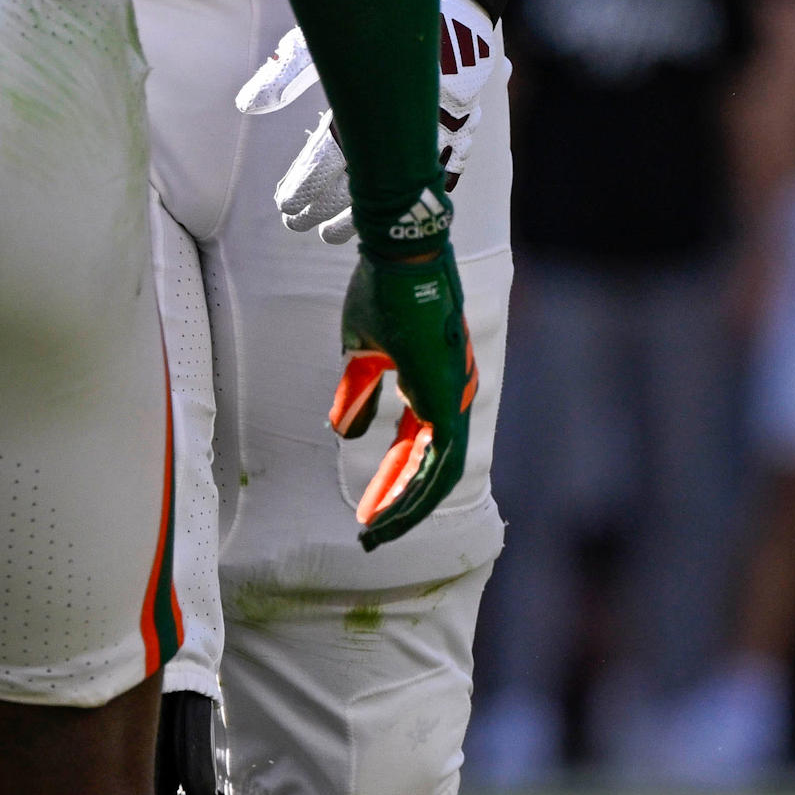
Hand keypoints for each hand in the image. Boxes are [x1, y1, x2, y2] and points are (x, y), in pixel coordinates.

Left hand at [236, 0, 505, 245]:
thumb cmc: (376, 15)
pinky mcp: (468, 122)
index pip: (330, 162)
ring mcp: (442, 126)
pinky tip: (397, 212)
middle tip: (301, 226)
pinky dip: (419, 193)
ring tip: (338, 234)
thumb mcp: (322, 36)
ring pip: (403, 185)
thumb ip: (286, 73)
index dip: (306, 188)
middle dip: (329, 208)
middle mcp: (406, 122)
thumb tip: (247, 105)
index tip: (285, 207)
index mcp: (368, 105)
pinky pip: (446, 169)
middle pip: (363, 182)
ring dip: (370, 212)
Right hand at [335, 225, 473, 548]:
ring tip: (374, 534)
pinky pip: (439, 462)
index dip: (388, 480)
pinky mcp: (447, 400)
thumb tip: (343, 434)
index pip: (411, 447)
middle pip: (425, 469)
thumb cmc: (381, 293)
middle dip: (396, 505)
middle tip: (367, 535)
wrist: (400, 258)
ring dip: (406, 508)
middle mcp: (446, 398)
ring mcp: (451, 400)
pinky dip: (416, 490)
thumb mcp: (360, 351)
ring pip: (436, 474)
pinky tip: (390, 510)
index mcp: (426, 386)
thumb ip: (356, 392)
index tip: (363, 511)